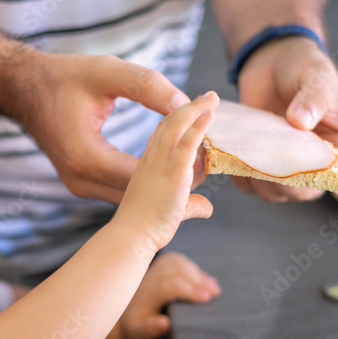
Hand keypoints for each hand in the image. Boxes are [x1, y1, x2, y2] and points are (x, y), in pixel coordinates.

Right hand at [15, 53, 193, 203]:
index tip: (208, 156)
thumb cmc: (64, 76)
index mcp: (86, 156)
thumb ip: (147, 85)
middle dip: (173, 183)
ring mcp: (78, 184)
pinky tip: (168, 171)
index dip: (177, 168)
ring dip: (159, 185)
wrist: (24, 89)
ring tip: (197, 172)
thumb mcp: (107, 72)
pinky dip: (143, 183)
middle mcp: (80, 179)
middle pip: (137, 194)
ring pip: (128, 196)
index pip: (142, 175)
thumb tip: (186, 102)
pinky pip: (118, 190)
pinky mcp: (81, 181)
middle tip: (210, 168)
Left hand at [105, 252, 219, 338]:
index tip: (207, 299)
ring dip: (197, 273)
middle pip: (177, 271)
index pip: (170, 286)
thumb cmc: (134, 328)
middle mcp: (148, 278)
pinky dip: (191, 267)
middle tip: (216, 293)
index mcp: (145, 294)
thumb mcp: (139, 335)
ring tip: (213, 286)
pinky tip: (203, 278)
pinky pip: (175, 260)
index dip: (190, 290)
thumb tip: (165, 323)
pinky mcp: (156, 267)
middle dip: (199, 281)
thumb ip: (150, 330)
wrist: (120, 318)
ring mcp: (152, 269)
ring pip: (177, 263)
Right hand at [112, 91, 217, 251]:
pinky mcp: (169, 171)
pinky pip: (186, 142)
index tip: (192, 113)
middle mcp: (146, 160)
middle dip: (187, 109)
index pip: (159, 138)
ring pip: (175, 127)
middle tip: (206, 98)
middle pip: (166, 126)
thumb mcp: (169, 213)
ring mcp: (156, 164)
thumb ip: (189, 206)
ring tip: (211, 98)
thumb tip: (206, 207)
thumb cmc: (139, 231)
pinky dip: (199, 125)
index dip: (177, 122)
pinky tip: (210, 113)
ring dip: (195, 110)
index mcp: (143, 167)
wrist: (126, 240)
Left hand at [234, 36, 337, 202]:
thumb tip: (301, 122)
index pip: (336, 173)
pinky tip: (231, 154)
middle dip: (283, 183)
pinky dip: (239, 175)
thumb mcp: (316, 77)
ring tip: (245, 154)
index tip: (295, 160)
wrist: (274, 62)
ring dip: (258, 181)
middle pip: (303, 191)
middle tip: (263, 161)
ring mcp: (287, 166)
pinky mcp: (261, 164)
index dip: (317, 175)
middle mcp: (315, 163)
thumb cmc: (304, 67)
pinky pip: (250, 184)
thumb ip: (313, 98)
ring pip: (274, 193)